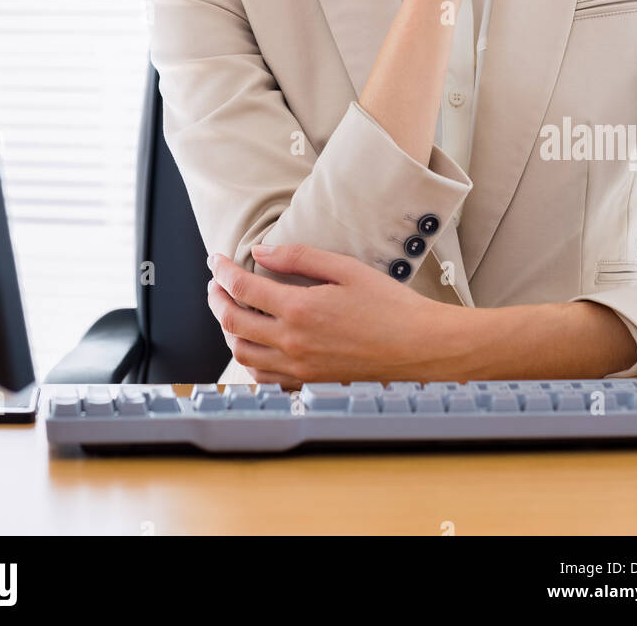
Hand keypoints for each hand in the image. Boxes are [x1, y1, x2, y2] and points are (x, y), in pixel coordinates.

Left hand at [206, 243, 468, 388]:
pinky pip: (263, 378)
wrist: (420, 348)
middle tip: (215, 283)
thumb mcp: (345, 268)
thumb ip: (298, 258)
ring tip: (230, 309)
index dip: (222, 271)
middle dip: (216, 298)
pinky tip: (253, 344)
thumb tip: (260, 252)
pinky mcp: (308, 383)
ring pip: (242, 353)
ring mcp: (299, 368)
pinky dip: (248, 359)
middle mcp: (293, 343)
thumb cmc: (390, 306)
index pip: (242, 288)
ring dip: (228, 329)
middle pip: (232, 321)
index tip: (216, 260)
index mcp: (300, 309)